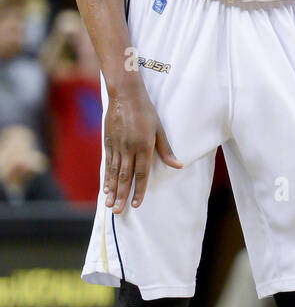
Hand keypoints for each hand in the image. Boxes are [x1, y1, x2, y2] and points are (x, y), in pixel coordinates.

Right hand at [103, 80, 181, 212]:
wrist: (125, 95)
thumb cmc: (146, 111)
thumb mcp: (159, 129)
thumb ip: (166, 150)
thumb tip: (178, 165)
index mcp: (144, 146)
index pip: (142, 173)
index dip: (139, 190)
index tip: (136, 204)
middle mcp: (129, 148)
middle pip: (126, 177)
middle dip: (122, 195)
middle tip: (119, 211)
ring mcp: (117, 146)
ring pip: (114, 172)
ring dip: (112, 190)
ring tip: (110, 205)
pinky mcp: (108, 142)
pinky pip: (107, 164)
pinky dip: (107, 177)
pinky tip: (105, 188)